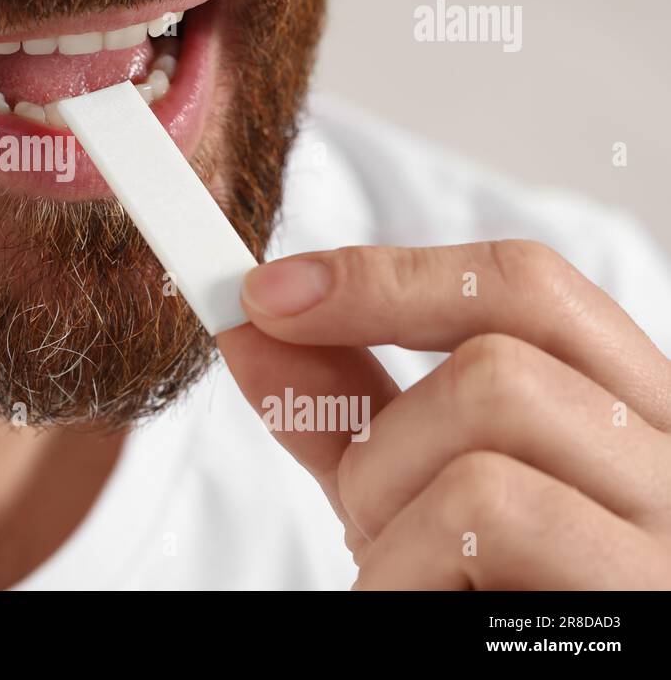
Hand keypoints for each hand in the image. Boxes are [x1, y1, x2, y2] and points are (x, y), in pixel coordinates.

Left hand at [216, 240, 670, 587]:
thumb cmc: (482, 589)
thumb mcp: (406, 485)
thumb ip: (346, 407)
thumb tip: (254, 325)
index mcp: (629, 406)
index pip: (525, 284)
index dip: (386, 277)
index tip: (265, 294)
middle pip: (497, 362)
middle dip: (382, 434)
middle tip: (363, 511)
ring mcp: (667, 542)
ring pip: (482, 445)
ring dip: (387, 510)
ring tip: (402, 573)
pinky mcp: (640, 606)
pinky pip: (483, 525)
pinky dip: (402, 572)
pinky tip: (420, 606)